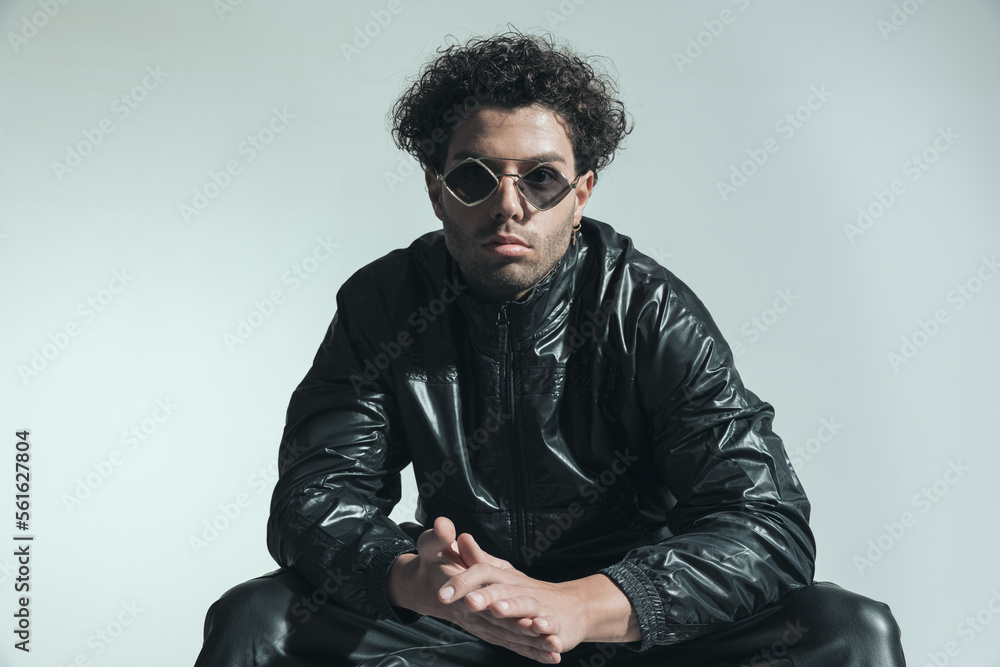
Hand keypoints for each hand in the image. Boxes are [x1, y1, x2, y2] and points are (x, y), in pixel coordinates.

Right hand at [387, 517, 561, 662]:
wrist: (427, 587)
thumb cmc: (433, 564)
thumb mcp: (431, 546)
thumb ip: (439, 536)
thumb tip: (443, 524)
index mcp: (460, 593)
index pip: (482, 602)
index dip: (501, 608)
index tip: (521, 613)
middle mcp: (472, 614)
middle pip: (500, 624)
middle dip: (522, 629)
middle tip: (544, 630)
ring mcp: (482, 625)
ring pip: (509, 638)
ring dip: (532, 645)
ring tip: (554, 647)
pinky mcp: (490, 632)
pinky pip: (511, 644)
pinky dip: (531, 652)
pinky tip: (552, 658)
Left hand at [438, 530, 640, 663]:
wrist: (571, 606)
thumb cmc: (526, 591)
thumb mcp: (500, 573)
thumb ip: (477, 559)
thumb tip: (460, 537)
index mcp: (503, 578)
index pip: (482, 572)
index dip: (462, 582)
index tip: (442, 593)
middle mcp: (520, 590)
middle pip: (501, 589)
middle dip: (485, 596)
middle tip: (468, 602)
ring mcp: (539, 607)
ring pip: (525, 605)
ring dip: (513, 607)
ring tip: (499, 609)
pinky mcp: (555, 625)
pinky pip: (551, 627)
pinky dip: (547, 629)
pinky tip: (540, 629)